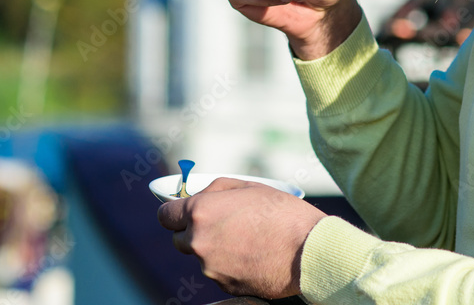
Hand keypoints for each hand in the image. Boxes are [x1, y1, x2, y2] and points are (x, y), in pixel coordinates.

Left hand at [157, 177, 325, 299]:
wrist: (308, 250)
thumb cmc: (281, 213)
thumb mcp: (249, 187)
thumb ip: (217, 190)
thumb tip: (200, 195)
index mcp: (201, 212)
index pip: (165, 215)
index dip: (174, 211)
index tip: (182, 211)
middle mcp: (199, 241)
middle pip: (179, 239)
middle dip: (193, 231)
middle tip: (219, 224)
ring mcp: (210, 267)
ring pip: (202, 256)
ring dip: (215, 247)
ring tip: (248, 238)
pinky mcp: (225, 286)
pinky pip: (219, 272)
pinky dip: (230, 264)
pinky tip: (254, 253)